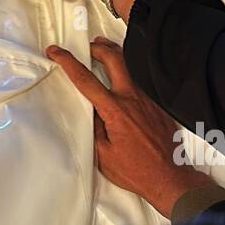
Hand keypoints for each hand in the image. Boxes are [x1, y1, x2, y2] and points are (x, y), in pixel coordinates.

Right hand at [48, 37, 213, 215]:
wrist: (170, 178)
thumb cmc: (135, 171)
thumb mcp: (103, 154)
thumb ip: (94, 127)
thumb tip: (90, 109)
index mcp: (115, 110)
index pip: (85, 79)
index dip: (67, 61)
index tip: (55, 52)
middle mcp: (133, 98)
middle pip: (114, 58)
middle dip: (98, 47)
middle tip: (87, 45)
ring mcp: (149, 99)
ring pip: (131, 66)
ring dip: (115, 54)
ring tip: (103, 49)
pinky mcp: (159, 105)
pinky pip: (142, 81)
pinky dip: (130, 72)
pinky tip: (124, 76)